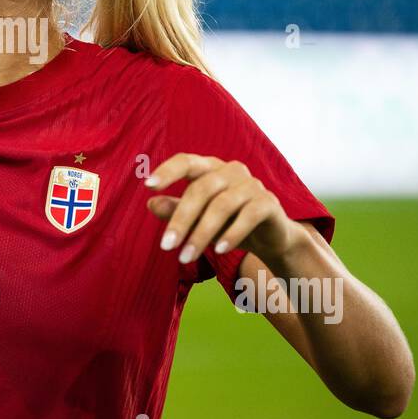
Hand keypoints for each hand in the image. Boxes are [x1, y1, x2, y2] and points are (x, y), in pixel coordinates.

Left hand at [144, 153, 300, 265]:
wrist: (269, 237)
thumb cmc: (226, 223)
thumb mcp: (197, 219)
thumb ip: (176, 210)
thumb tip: (150, 204)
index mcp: (210, 168)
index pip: (186, 161)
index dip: (167, 170)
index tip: (148, 186)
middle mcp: (231, 170)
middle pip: (201, 189)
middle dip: (181, 220)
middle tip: (166, 247)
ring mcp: (251, 184)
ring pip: (222, 205)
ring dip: (202, 234)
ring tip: (187, 257)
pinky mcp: (268, 202)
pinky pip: (248, 215)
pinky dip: (232, 234)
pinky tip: (219, 251)